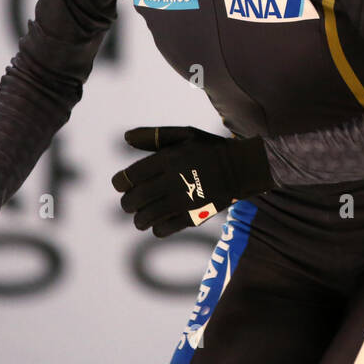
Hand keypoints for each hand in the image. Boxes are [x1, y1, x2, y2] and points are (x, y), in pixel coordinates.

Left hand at [113, 126, 272, 237]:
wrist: (243, 168)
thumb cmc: (209, 149)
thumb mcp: (184, 134)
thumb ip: (154, 136)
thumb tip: (125, 138)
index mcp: (168, 159)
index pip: (130, 177)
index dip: (120, 183)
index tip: (122, 184)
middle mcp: (173, 180)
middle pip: (134, 199)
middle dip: (128, 203)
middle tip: (131, 202)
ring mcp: (184, 201)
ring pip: (146, 218)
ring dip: (139, 218)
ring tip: (143, 215)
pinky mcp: (193, 216)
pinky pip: (163, 230)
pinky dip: (156, 228)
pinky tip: (160, 222)